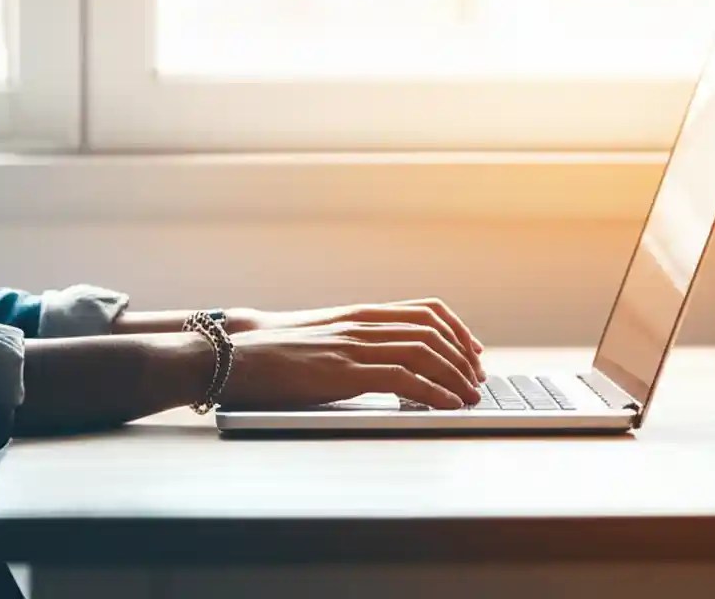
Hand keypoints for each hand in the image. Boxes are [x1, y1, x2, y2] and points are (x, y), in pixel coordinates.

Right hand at [226, 298, 484, 379]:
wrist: (236, 356)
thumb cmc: (277, 354)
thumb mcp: (327, 340)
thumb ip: (358, 344)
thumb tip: (388, 366)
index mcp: (361, 313)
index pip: (426, 310)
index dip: (458, 330)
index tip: (474, 352)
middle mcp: (363, 323)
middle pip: (432, 331)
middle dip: (463, 358)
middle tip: (478, 381)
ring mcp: (354, 344)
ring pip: (423, 352)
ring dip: (454, 376)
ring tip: (469, 397)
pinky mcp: (343, 371)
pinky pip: (401, 377)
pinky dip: (432, 392)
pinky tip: (445, 405)